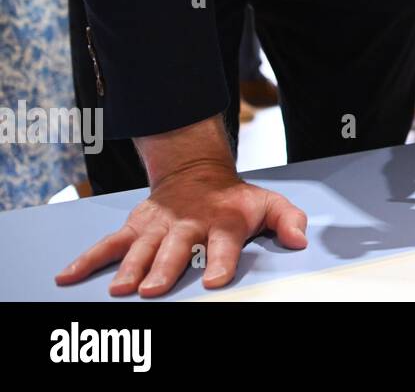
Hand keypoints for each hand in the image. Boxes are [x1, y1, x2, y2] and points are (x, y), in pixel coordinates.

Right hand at [55, 116, 307, 296]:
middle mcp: (187, 225)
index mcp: (222, 222)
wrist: (197, 172)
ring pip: (141, 248)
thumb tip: (300, 240)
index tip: (214, 282)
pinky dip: (88, 259)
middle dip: (164, 269)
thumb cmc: (235, 199)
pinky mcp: (135, 227)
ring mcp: (158, 226)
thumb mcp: (268, 203)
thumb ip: (288, 220)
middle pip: (175, 249)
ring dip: (130, 268)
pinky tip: (67, 276)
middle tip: (154, 289)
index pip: (223, 245)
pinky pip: (108, 244)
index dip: (220, 263)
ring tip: (120, 289)